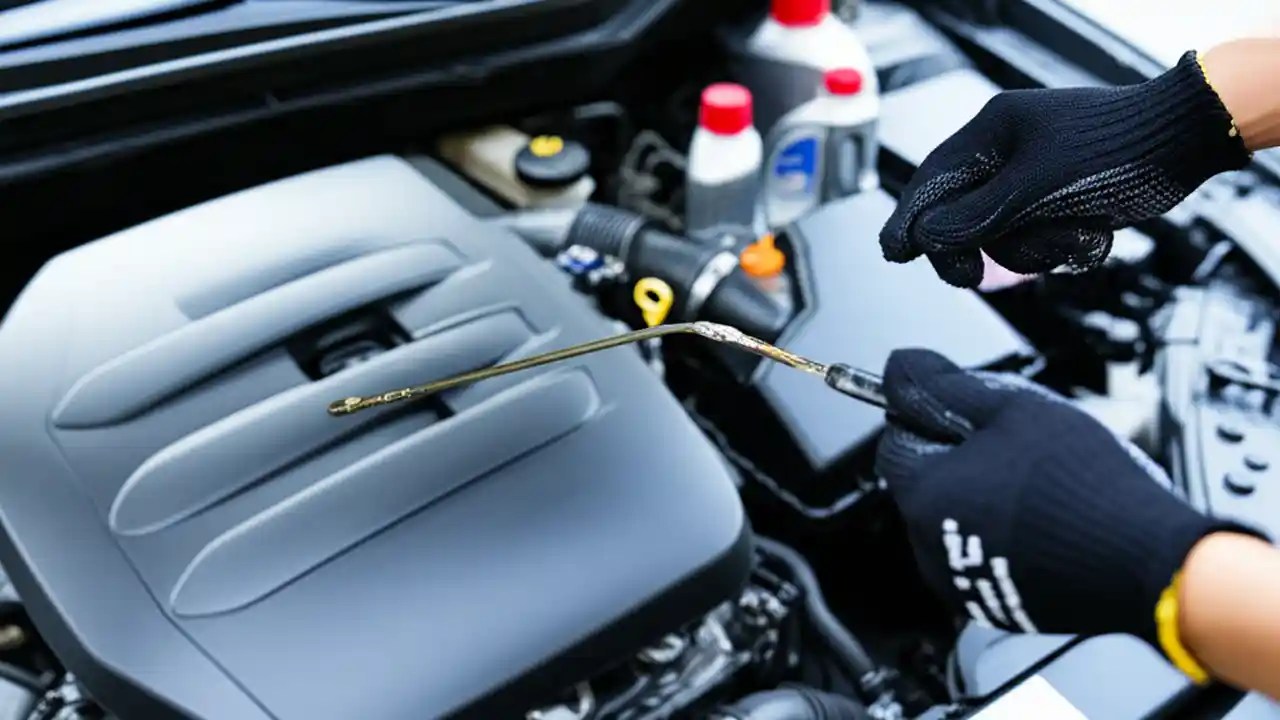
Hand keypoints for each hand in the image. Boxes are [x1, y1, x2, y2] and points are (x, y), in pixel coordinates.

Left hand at [874, 349, 1259, 643]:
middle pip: (925, 484)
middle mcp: (929, 546)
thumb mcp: (1011, 408)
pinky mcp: (995, 607)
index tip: (971, 412)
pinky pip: (982, 559)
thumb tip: (898, 366)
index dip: (930, 418)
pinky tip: (1048, 525)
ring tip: (1041, 487)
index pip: (894, 443)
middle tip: (1019, 447)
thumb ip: (943, 386)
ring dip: (981, 498)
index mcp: (925, 494)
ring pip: (954, 522)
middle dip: (960, 459)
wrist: (1146, 562)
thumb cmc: (1084, 482)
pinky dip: (1003, 538)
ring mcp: (962, 583)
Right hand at [880, 51, 1249, 287]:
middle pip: (961, 218)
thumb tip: (927, 238)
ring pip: (1004, 237)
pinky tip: (1091, 235)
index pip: (931, 181)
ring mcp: (1035, 179)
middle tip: (972, 277)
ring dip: (1036, 250)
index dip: (908, 221)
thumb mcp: (1035, 187)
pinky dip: (1064, 247)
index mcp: (992, 133)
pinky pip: (1040, 240)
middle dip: (975, 249)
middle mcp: (1007, 154)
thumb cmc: (1114, 151)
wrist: (1187, 142)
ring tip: (1073, 235)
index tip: (893, 254)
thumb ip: (976, 216)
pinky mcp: (1063, 202)